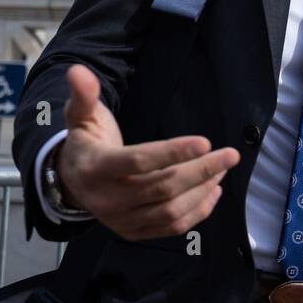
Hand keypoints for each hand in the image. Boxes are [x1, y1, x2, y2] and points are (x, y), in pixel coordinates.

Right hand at [55, 64, 239, 240]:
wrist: (72, 184)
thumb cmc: (86, 143)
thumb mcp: (81, 117)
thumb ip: (83, 95)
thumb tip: (78, 70)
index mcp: (95, 168)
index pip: (139, 161)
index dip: (173, 152)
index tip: (206, 141)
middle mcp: (107, 199)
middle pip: (162, 187)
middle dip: (201, 170)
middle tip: (230, 155)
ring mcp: (120, 220)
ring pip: (171, 211)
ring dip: (203, 190)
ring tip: (221, 169)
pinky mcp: (133, 232)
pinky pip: (171, 227)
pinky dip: (197, 212)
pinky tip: (213, 191)